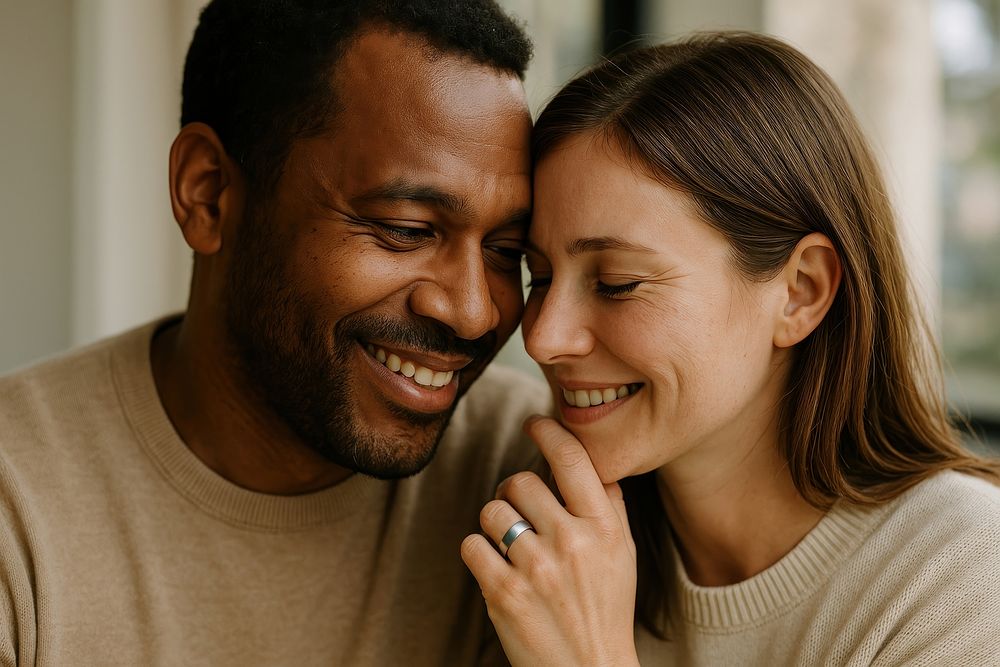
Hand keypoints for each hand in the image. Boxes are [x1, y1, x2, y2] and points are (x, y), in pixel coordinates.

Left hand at [461, 416, 638, 666]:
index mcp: (603, 528)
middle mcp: (571, 543)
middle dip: (514, 490)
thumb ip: (608, 505)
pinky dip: (478, 552)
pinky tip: (495, 567)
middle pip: (521, 481)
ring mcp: (535, 568)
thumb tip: (589, 457)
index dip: (548, 432)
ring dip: (495, 522)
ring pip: (492, 510)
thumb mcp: (622, 554)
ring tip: (510, 544)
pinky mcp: (503, 593)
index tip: (535, 423)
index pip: (573, 459)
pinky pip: (472, 544)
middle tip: (520, 509)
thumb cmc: (605, 609)